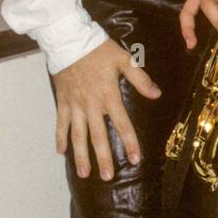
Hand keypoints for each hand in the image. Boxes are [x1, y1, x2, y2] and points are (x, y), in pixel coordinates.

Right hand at [53, 40, 160, 179]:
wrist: (70, 41)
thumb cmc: (100, 50)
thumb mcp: (125, 60)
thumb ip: (141, 79)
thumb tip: (157, 94)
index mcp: (109, 96)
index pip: (122, 124)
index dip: (129, 142)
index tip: (134, 159)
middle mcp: (91, 105)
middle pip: (99, 136)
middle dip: (104, 158)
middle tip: (107, 176)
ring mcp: (75, 105)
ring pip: (78, 135)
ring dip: (81, 155)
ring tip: (84, 173)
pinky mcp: (62, 102)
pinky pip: (60, 123)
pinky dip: (60, 138)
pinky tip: (61, 152)